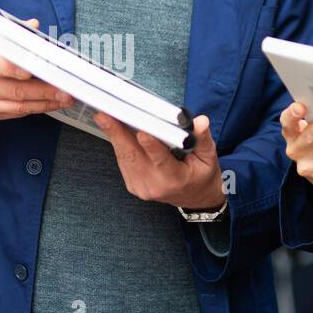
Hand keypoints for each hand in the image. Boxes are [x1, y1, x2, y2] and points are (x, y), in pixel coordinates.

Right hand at [0, 17, 72, 121]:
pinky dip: (39, 107)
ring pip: (21, 105)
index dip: (15, 69)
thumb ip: (13, 29)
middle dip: (45, 90)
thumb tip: (34, 25)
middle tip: (68, 88)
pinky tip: (54, 102)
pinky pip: (20, 112)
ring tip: (68, 97)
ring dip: (48, 102)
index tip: (33, 70)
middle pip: (17, 89)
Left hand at [95, 113, 226, 209]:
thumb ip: (203, 139)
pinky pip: (123, 161)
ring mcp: (141, 187)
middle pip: (134, 157)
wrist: (195, 197)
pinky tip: (113, 128)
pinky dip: (118, 144)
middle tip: (105, 115)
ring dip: (114, 136)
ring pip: (124, 157)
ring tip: (104, 117)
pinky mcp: (133, 185)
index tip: (142, 132)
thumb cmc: (201, 174)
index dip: (151, 146)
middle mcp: (155, 185)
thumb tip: (201, 121)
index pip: (161, 161)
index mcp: (176, 179)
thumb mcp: (208, 157)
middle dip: (118, 134)